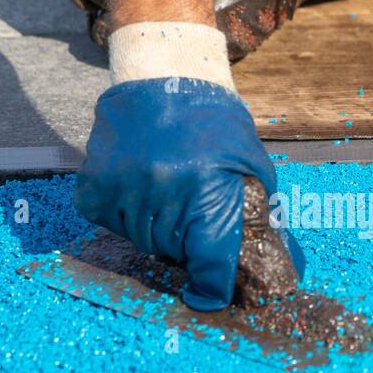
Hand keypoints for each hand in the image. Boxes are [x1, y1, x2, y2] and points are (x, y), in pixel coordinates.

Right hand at [74, 77, 303, 310]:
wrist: (163, 77)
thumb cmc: (217, 126)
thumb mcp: (251, 167)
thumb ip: (260, 217)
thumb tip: (279, 269)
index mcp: (207, 186)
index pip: (209, 262)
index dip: (213, 286)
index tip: (210, 295)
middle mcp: (161, 189)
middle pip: (174, 253)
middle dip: (188, 244)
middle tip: (193, 212)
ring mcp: (123, 187)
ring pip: (141, 242)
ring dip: (157, 228)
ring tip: (168, 191)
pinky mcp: (94, 185)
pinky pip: (111, 223)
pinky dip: (125, 214)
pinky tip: (140, 185)